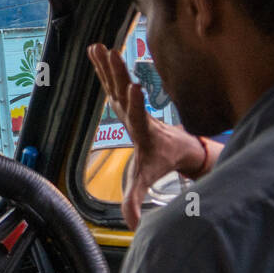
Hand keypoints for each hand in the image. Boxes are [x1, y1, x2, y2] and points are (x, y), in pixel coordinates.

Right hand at [87, 43, 206, 229]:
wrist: (178, 146)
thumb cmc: (161, 161)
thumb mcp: (148, 180)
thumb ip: (136, 200)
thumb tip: (134, 225)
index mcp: (143, 133)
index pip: (139, 118)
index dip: (136, 104)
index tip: (135, 88)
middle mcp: (137, 114)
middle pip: (125, 90)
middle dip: (118, 73)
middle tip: (110, 54)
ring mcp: (131, 104)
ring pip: (119, 81)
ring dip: (109, 64)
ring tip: (99, 47)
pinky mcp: (125, 99)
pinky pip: (112, 79)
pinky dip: (104, 65)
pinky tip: (95, 49)